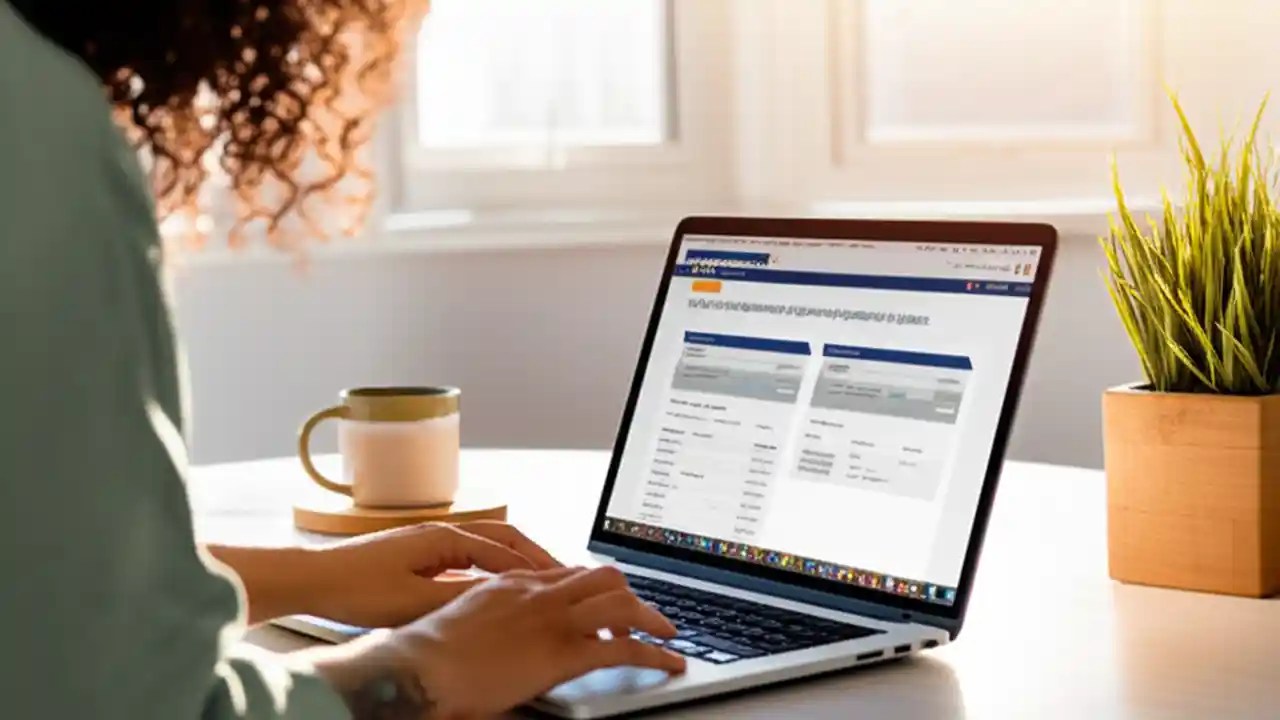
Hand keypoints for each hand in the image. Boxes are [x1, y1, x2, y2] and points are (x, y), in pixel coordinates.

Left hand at [302, 521, 560, 627]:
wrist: (313, 579)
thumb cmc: (356, 588)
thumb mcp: (413, 601)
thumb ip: (459, 598)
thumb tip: (499, 598)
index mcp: (444, 537)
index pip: (504, 551)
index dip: (535, 567)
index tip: (562, 581)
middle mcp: (441, 532)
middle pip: (502, 537)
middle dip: (534, 554)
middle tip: (563, 573)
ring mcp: (429, 540)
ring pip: (486, 544)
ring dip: (514, 558)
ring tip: (538, 576)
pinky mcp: (418, 554)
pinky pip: (468, 554)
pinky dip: (491, 565)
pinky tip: (495, 584)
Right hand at [311, 567, 686, 718]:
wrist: (419, 667)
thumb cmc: (428, 654)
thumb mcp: (465, 620)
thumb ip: (493, 616)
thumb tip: (502, 633)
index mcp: (515, 582)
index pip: (571, 573)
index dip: (597, 588)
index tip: (610, 601)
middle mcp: (540, 592)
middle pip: (604, 577)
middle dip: (632, 594)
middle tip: (645, 616)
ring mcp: (555, 620)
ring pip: (623, 603)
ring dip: (652, 619)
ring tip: (668, 635)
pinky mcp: (564, 653)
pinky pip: (624, 648)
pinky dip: (655, 654)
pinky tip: (669, 663)